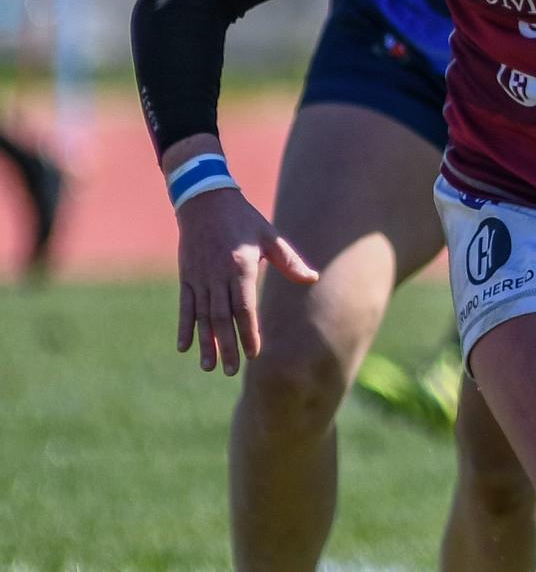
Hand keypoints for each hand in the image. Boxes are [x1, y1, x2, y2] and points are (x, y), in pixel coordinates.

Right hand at [174, 189, 317, 374]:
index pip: (244, 308)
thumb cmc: (242, 219)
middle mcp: (217, 276)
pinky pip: (184, 307)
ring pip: (202, 317)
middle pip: (222, 318)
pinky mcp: (186, 277)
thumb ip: (289, 260)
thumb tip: (313, 278)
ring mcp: (199, 278)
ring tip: (210, 366)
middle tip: (231, 371)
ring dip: (206, 342)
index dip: (248, 332)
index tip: (253, 353)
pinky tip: (184, 348)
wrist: (204, 201)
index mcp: (240, 267)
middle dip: (227, 346)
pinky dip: (184, 327)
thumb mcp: (269, 236)